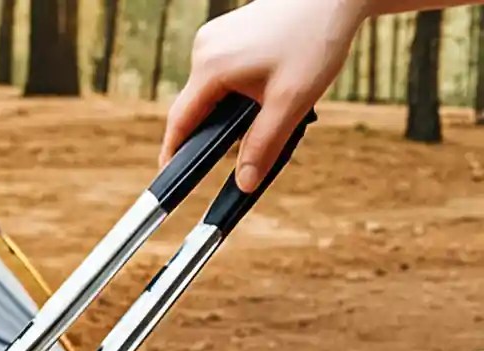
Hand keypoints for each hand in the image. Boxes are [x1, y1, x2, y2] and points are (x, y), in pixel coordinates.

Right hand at [160, 0, 367, 191]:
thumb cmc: (315, 40)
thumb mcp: (290, 102)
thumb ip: (263, 146)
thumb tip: (245, 184)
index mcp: (210, 67)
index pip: (180, 120)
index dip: (173, 152)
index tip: (169, 175)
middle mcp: (203, 49)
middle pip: (195, 105)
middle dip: (212, 131)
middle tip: (240, 151)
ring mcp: (213, 38)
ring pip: (209, 89)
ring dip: (228, 108)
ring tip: (267, 109)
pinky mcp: (226, 32)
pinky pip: (220, 71)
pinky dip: (235, 89)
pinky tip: (267, 87)